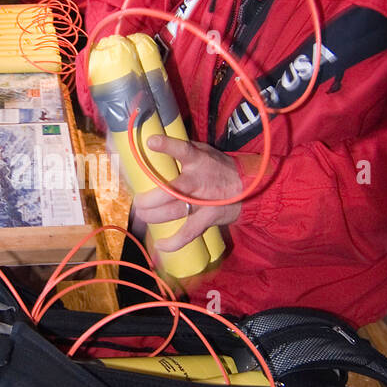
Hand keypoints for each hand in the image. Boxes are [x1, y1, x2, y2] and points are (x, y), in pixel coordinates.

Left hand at [131, 135, 248, 247]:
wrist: (248, 187)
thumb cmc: (219, 168)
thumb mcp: (204, 151)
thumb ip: (183, 149)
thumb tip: (154, 143)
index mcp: (198, 160)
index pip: (183, 150)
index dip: (167, 145)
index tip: (151, 142)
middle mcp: (198, 181)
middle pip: (169, 191)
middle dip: (148, 199)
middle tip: (138, 201)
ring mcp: (203, 202)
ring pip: (172, 212)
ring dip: (152, 216)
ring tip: (143, 215)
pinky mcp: (207, 219)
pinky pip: (187, 234)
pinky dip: (173, 242)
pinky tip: (160, 244)